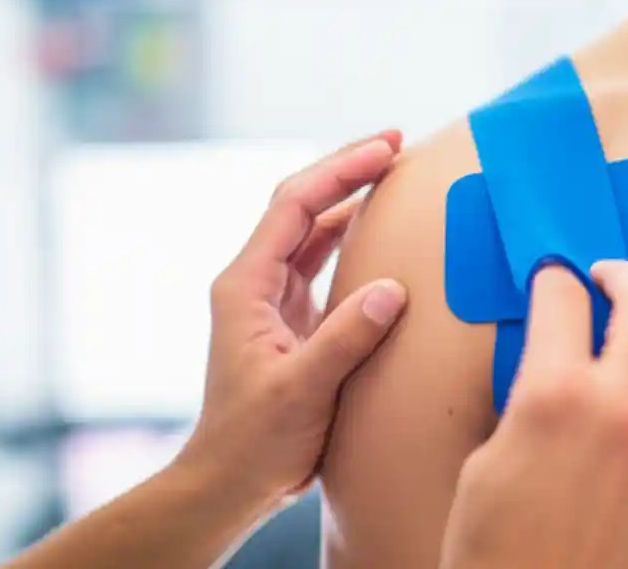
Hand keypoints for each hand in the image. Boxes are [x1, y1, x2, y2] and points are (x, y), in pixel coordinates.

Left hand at [177, 130, 409, 505]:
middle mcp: (255, 283)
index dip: (341, 170)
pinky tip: (383, 233)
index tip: (386, 149)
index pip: (295, 206)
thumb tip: (393, 289)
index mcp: (246, 285)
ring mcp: (272, 300)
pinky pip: (323, 264)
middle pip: (302, 206)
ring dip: (351, 201)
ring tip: (396, 175)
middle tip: (397, 144)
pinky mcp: (292, 321)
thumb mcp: (304, 390)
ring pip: (312, 232)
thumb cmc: (256, 441)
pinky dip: (353, 239)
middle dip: (347, 171)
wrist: (230, 482)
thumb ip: (346, 338)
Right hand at [440, 259, 627, 568]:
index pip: (562, 296)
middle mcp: (618, 404)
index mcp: (551, 394)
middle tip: (601, 276)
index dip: (550, 275)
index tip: (547, 273)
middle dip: (620, 273)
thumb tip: (541, 366)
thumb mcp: (485, 463)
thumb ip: (522, 400)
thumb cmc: (494, 552)